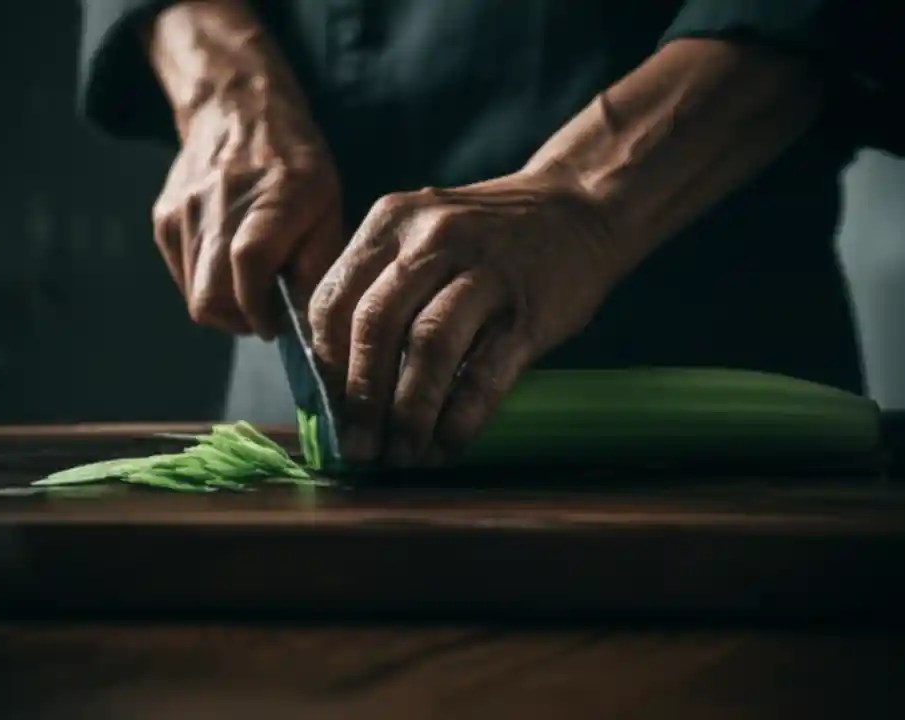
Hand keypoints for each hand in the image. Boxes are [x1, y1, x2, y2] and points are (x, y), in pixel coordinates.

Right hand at [147, 3, 342, 337]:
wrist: (237, 110)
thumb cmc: (295, 164)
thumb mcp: (328, 205)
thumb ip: (319, 265)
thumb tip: (310, 323)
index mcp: (274, 199)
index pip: (250, 267)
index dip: (259, 310)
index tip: (274, 324)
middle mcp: (220, 204)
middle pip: (211, 297)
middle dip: (239, 321)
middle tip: (263, 314)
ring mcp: (184, 212)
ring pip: (194, 295)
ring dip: (223, 305)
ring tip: (249, 286)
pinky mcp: (163, 218)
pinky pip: (183, 275)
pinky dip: (206, 283)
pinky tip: (228, 263)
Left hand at [308, 173, 622, 465]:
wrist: (578, 206)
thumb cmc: (486, 236)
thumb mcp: (421, 234)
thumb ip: (379, 287)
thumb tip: (341, 382)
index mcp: (391, 222)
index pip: (334, 299)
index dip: (326, 365)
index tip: (331, 409)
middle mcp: (432, 238)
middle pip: (376, 325)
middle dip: (361, 398)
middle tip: (360, 449)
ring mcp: (485, 271)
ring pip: (429, 349)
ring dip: (409, 413)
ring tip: (402, 456)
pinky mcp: (528, 309)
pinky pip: (487, 371)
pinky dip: (462, 415)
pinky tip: (448, 445)